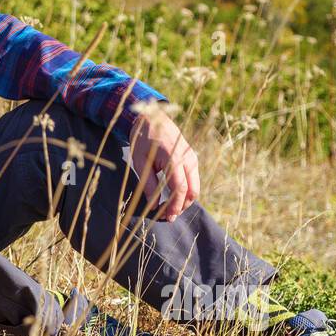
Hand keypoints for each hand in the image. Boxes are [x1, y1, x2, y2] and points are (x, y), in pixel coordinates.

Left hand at [128, 106, 199, 221]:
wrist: (152, 118)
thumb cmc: (143, 140)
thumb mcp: (140, 162)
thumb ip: (148, 184)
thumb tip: (154, 206)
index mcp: (174, 159)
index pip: (180, 189)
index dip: (174, 206)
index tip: (166, 217)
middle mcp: (188, 159)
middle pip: (192, 192)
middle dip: (181, 207)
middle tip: (167, 217)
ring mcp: (192, 158)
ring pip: (195, 188)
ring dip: (184, 201)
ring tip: (169, 209)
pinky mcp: (192, 158)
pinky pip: (193, 180)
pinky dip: (186, 191)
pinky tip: (173, 197)